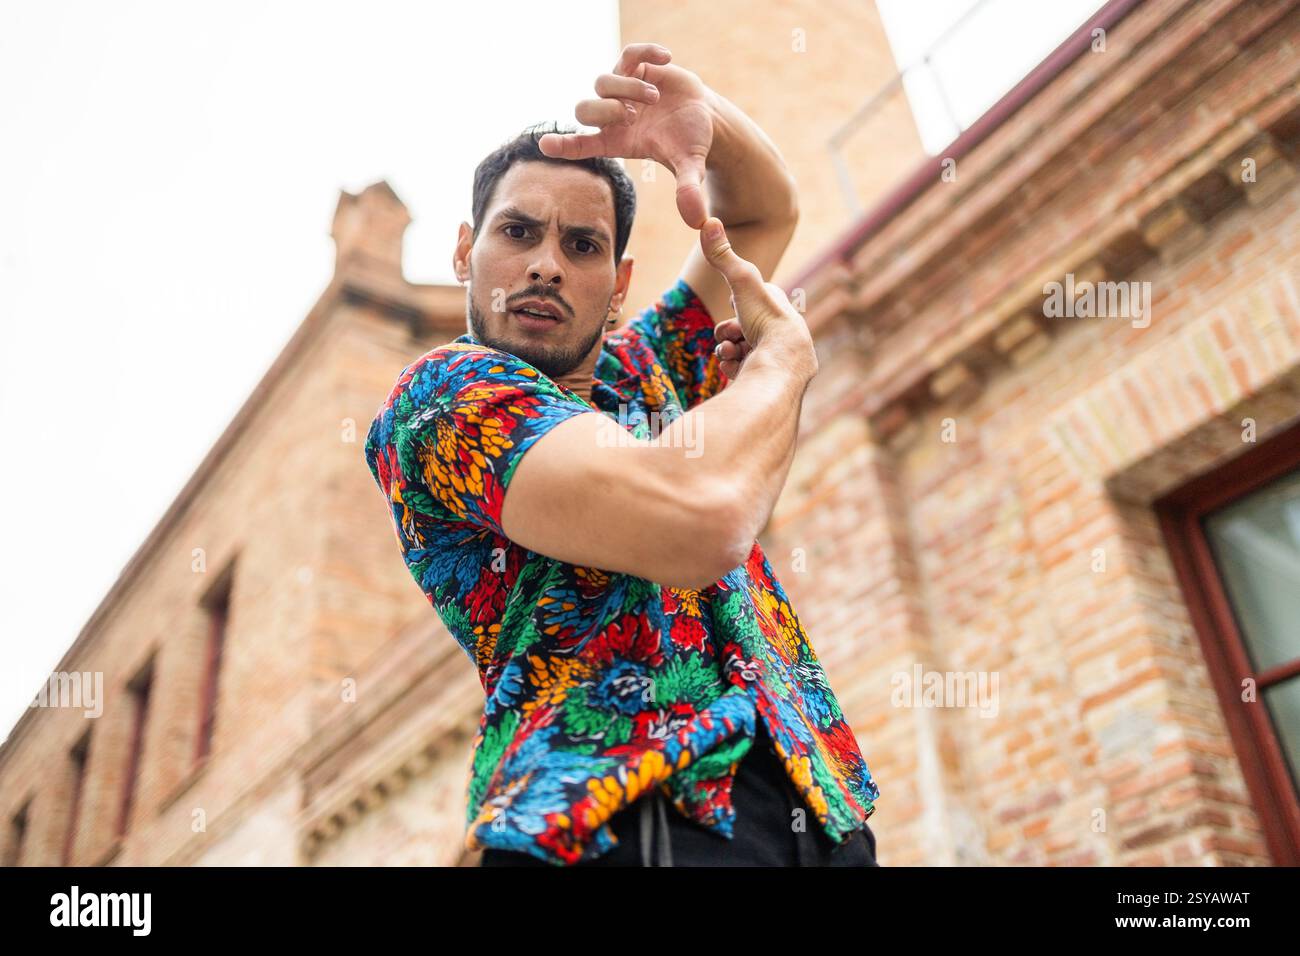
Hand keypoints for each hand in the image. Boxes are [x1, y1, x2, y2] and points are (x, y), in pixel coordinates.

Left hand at [538, 42, 716, 228]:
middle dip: (605, 111)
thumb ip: (688, 190)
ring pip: (600, 82)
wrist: (704, 118)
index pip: (580, 145)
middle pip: (582, 110)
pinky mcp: (636, 66)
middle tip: (633, 116)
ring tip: (655, 98)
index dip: (563, 145)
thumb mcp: (691, 168)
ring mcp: (621, 89)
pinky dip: (645, 52)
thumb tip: (697, 220)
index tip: (544, 144)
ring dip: (629, 88)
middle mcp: (613, 116)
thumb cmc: (690, 144)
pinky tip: (666, 58)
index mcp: (617, 142)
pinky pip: (628, 53)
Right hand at [699, 217, 817, 380]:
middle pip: (740, 328)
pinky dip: (732, 368)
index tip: (734, 305)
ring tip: (731, 352)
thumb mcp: (741, 281)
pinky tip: (735, 367)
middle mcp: (779, 331)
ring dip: (726, 350)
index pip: (751, 300)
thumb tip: (708, 220)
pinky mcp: (769, 378)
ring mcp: (774, 356)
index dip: (736, 303)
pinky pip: (741, 370)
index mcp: (776, 307)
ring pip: (738, 350)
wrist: (784, 364)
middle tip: (730, 335)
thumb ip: (722, 255)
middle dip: (727, 332)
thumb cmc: (766, 319)